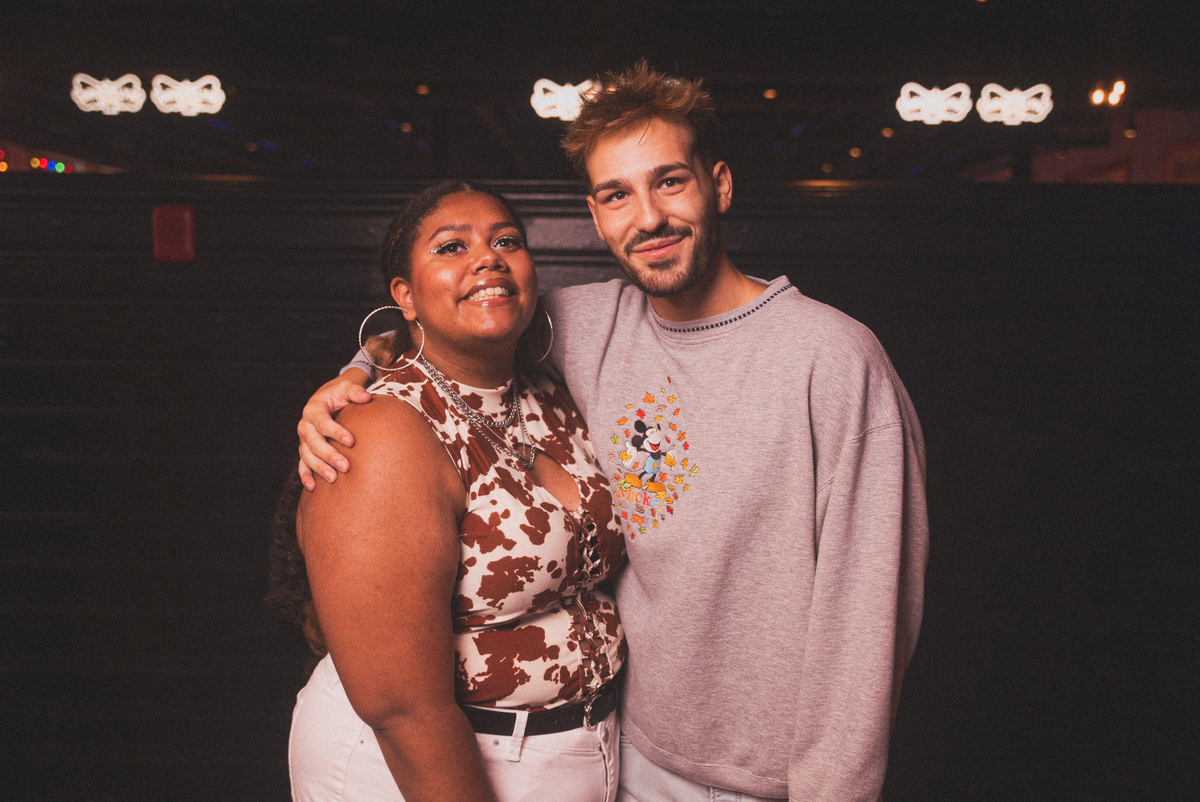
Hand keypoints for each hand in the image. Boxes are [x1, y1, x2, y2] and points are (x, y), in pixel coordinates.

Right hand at [297, 370, 372, 490]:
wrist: (327, 400)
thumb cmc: (339, 395)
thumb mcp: (346, 387)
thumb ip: (355, 391)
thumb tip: (366, 397)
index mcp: (313, 410)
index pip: (322, 423)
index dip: (336, 432)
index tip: (351, 442)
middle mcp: (305, 426)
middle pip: (314, 443)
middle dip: (329, 455)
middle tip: (346, 467)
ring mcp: (303, 440)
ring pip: (308, 456)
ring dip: (319, 468)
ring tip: (333, 479)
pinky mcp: (305, 450)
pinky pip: (302, 464)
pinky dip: (305, 476)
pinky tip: (313, 487)